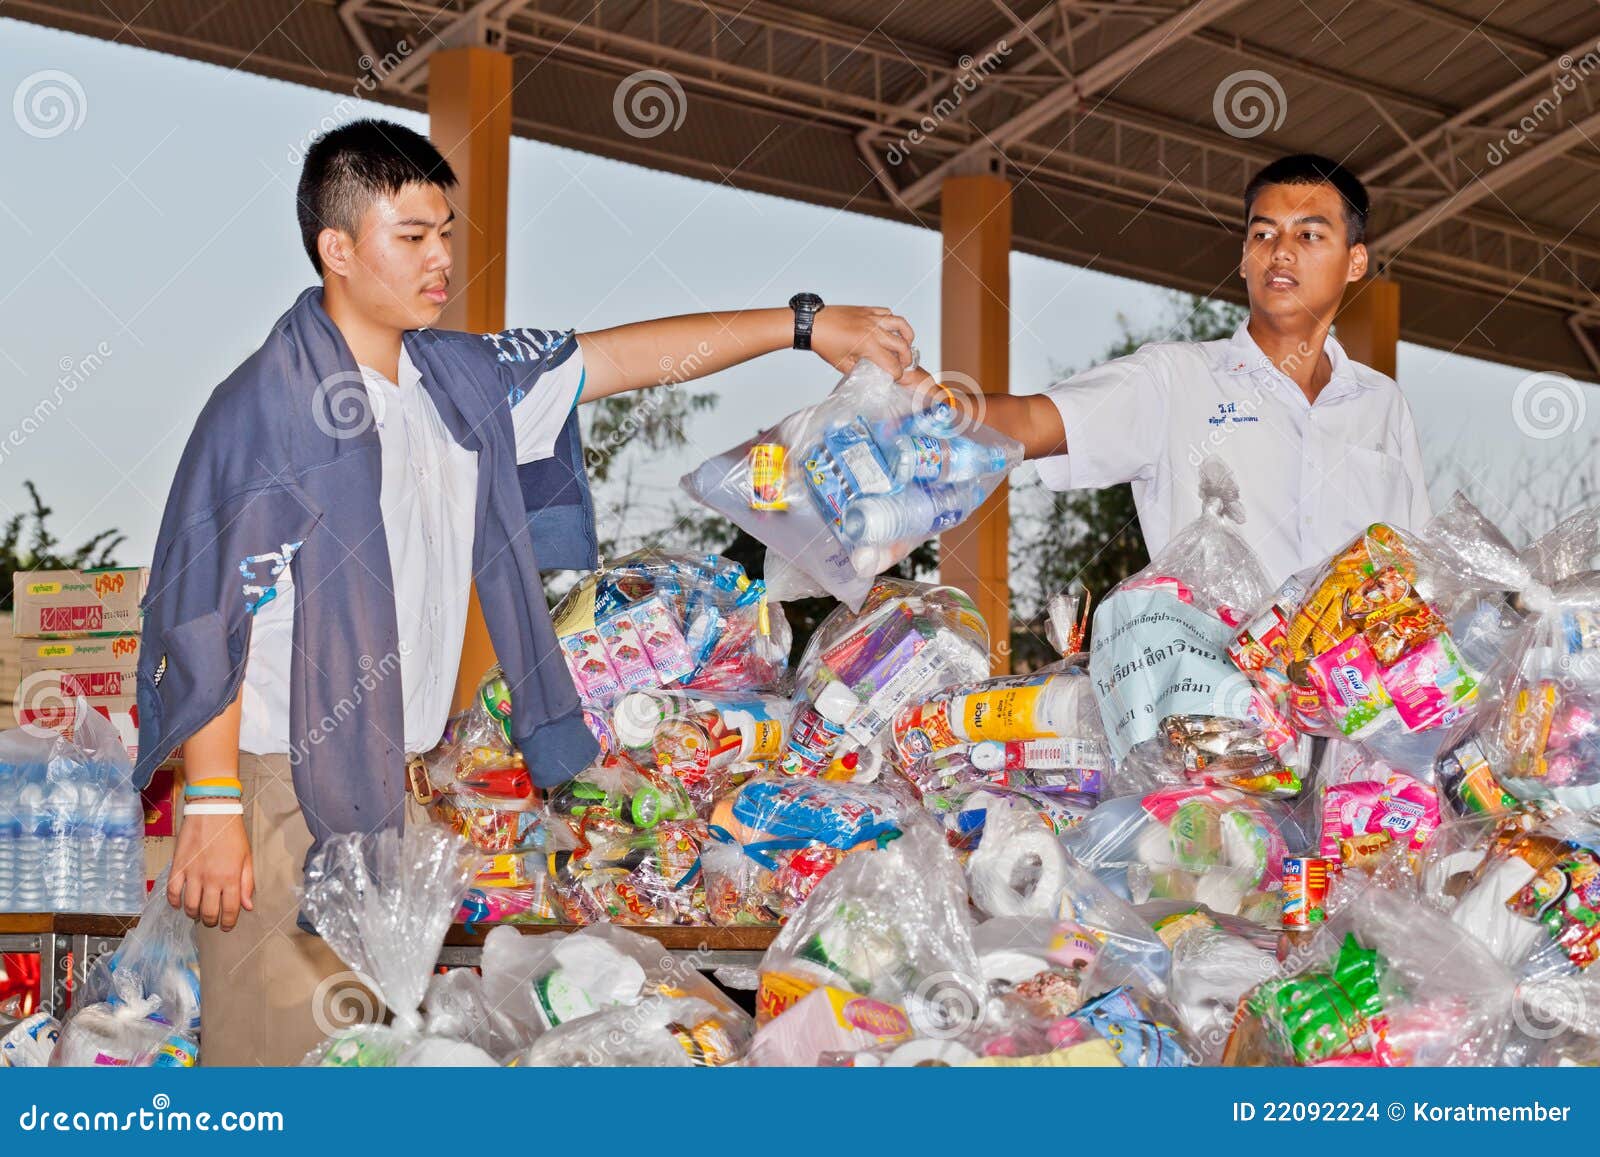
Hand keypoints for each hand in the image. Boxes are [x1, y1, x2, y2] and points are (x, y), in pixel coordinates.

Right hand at [168, 813, 254, 930]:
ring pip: (189, 906)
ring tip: (198, 912)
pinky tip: (179, 903)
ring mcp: (192, 874)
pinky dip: (174, 902)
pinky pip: (172, 892)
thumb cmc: (232, 833)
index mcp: (230, 877)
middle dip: (211, 921)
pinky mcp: (178, 867)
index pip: (229, 910)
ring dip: (194, 914)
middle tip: (212, 920)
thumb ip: (247, 883)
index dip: (228, 922)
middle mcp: (211, 879)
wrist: (212, 811)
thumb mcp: (246, 857)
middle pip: (208, 912)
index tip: (226, 926)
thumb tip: (247, 906)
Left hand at [810, 306, 915, 380]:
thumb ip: (859, 370)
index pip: (892, 363)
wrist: (813, 324)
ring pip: (901, 324)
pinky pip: (888, 313)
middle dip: (906, 358)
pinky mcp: (867, 310)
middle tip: (903, 364)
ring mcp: (872, 318)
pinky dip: (893, 321)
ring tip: (906, 344)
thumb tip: (870, 375)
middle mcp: (873, 330)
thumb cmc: (824, 343)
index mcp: (867, 346)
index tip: (894, 377)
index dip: (896, 374)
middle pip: (902, 345)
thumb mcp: (842, 364)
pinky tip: (890, 329)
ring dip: (907, 335)